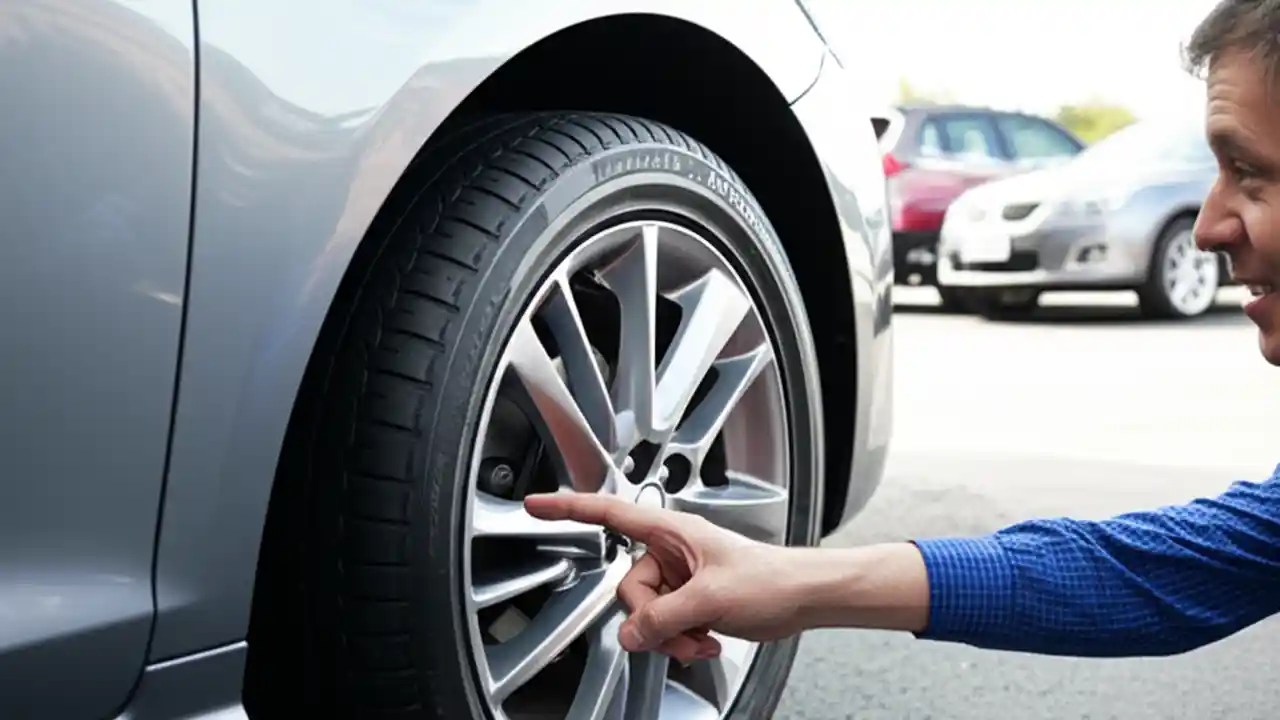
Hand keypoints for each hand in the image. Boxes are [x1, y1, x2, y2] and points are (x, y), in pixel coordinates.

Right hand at [523, 492, 810, 663]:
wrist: (802, 598)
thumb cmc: (771, 579)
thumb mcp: (712, 597)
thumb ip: (664, 617)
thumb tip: (630, 634)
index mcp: (671, 532)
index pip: (609, 514)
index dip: (568, 508)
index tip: (536, 505)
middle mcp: (670, 552)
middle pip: (628, 589)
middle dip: (653, 620)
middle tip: (685, 630)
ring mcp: (678, 577)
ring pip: (646, 614)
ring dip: (671, 635)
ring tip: (703, 637)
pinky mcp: (688, 600)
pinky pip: (663, 625)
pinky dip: (681, 639)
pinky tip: (706, 640)